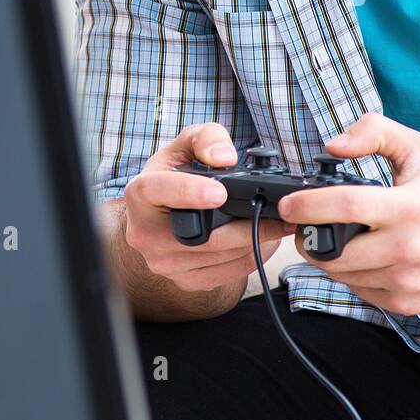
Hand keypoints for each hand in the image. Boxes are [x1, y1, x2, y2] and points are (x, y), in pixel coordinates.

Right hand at [123, 123, 295, 293]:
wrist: (158, 216)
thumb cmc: (173, 176)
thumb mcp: (185, 146)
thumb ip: (206, 138)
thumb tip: (224, 158)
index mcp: (140, 193)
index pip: (157, 191)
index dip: (188, 193)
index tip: (220, 193)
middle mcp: (146, 234)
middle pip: (204, 236)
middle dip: (246, 223)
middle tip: (279, 212)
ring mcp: (164, 262)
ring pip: (221, 257)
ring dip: (255, 241)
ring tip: (275, 223)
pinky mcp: (184, 281)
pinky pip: (226, 275)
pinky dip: (251, 258)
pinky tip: (263, 241)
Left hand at [276, 113, 419, 315]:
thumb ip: (375, 133)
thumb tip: (335, 145)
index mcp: (409, 207)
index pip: (344, 206)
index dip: (307, 205)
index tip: (289, 203)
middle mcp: (409, 248)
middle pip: (334, 251)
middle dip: (310, 239)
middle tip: (308, 227)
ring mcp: (409, 281)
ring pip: (344, 276)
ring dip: (332, 259)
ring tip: (341, 240)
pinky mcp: (410, 304)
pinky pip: (362, 293)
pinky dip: (355, 277)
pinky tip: (368, 259)